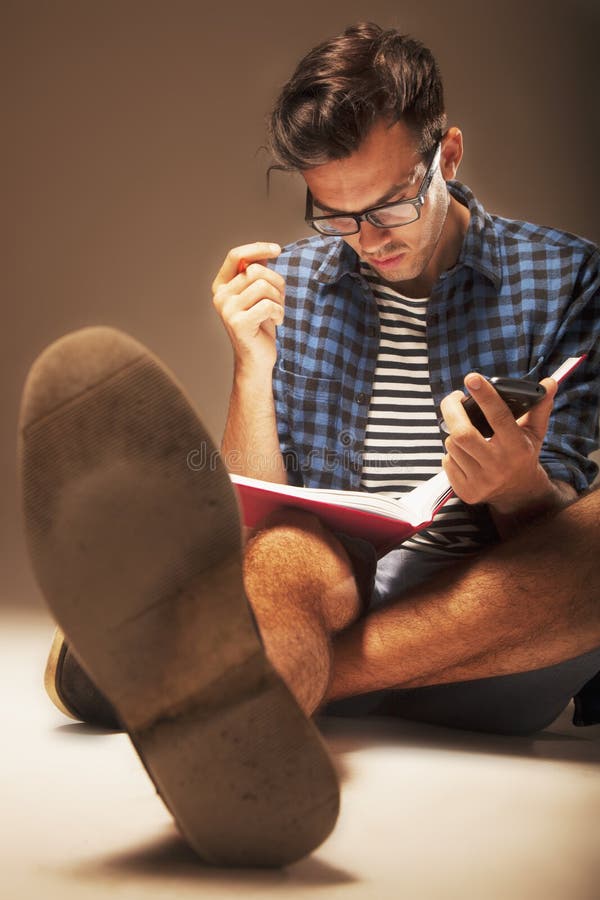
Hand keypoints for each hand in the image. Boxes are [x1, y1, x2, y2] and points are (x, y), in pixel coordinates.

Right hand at [212, 242, 284, 377]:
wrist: (257, 359)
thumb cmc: (260, 326)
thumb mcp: (258, 295)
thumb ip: (257, 273)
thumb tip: (264, 250)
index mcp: (222, 286)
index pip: (236, 255)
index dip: (258, 248)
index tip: (277, 249)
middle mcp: (220, 296)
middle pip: (256, 270)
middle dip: (276, 283)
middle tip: (279, 299)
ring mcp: (227, 310)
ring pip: (263, 286)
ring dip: (279, 299)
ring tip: (276, 312)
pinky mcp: (239, 324)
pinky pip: (268, 305)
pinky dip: (279, 312)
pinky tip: (276, 322)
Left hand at [440, 373, 557, 514]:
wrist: (518, 492)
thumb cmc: (523, 454)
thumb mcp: (534, 432)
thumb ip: (539, 407)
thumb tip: (549, 382)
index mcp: (517, 447)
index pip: (498, 417)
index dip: (485, 395)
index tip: (472, 378)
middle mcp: (499, 465)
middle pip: (463, 433)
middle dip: (451, 410)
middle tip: (453, 398)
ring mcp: (481, 481)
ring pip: (452, 445)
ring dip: (453, 432)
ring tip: (465, 430)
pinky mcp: (466, 491)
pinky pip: (447, 461)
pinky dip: (451, 452)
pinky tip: (463, 453)